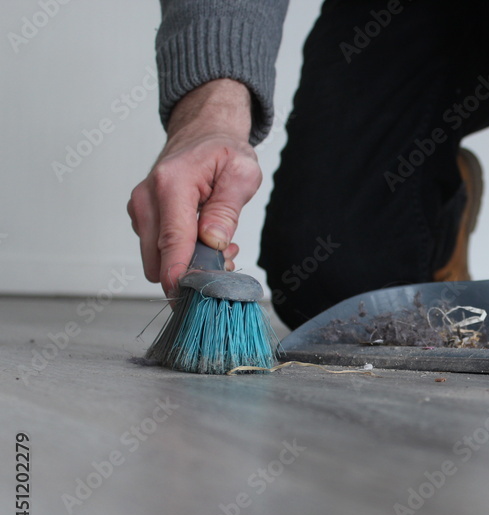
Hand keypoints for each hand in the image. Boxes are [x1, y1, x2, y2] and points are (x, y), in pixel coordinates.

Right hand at [127, 79, 261, 296]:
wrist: (202, 133)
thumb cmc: (223, 151)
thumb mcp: (241, 173)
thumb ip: (227, 209)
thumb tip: (213, 242)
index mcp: (171, 185)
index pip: (172, 242)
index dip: (182, 276)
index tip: (192, 300)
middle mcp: (147, 199)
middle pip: (158, 261)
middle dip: (192, 271)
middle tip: (227, 258)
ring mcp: (140, 209)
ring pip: (157, 261)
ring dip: (188, 264)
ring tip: (219, 244)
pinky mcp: (142, 219)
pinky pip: (157, 252)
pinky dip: (180, 255)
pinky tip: (203, 240)